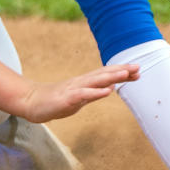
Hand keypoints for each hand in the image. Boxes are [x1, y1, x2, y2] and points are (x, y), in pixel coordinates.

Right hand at [15, 63, 138, 122]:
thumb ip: (93, 93)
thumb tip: (110, 88)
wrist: (31, 102)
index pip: (105, 75)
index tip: (138, 71)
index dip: (121, 72)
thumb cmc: (54, 101)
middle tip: (138, 67)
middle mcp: (80, 83)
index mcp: (84, 83)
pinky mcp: (66, 99)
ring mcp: (73, 90)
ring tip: (126, 73)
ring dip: (111, 77)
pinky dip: (95, 93)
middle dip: (121, 71)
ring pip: (95, 81)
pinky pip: (82, 95)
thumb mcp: (78, 98)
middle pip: (103, 75)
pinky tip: (106, 91)